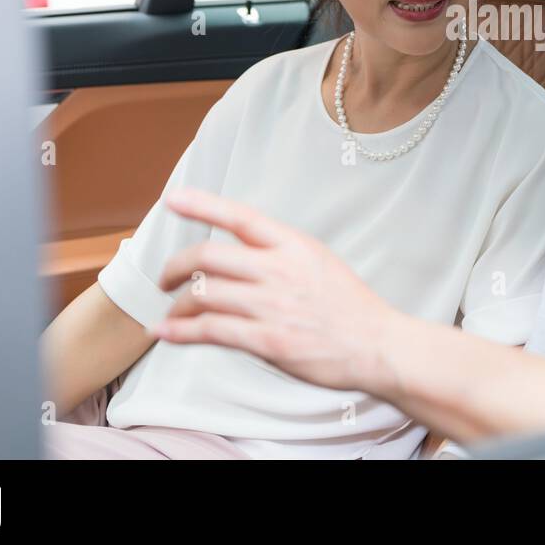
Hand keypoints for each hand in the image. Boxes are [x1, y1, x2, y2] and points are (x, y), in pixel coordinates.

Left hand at [150, 187, 404, 393]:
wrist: (378, 345)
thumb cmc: (350, 306)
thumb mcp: (319, 261)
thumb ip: (281, 252)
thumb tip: (241, 248)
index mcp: (294, 245)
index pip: (240, 217)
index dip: (203, 205)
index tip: (174, 199)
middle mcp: (280, 270)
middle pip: (208, 257)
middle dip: (175, 267)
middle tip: (167, 278)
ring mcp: (272, 306)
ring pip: (203, 295)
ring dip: (176, 303)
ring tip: (171, 311)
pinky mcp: (268, 341)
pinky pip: (210, 331)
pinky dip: (180, 331)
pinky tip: (166, 332)